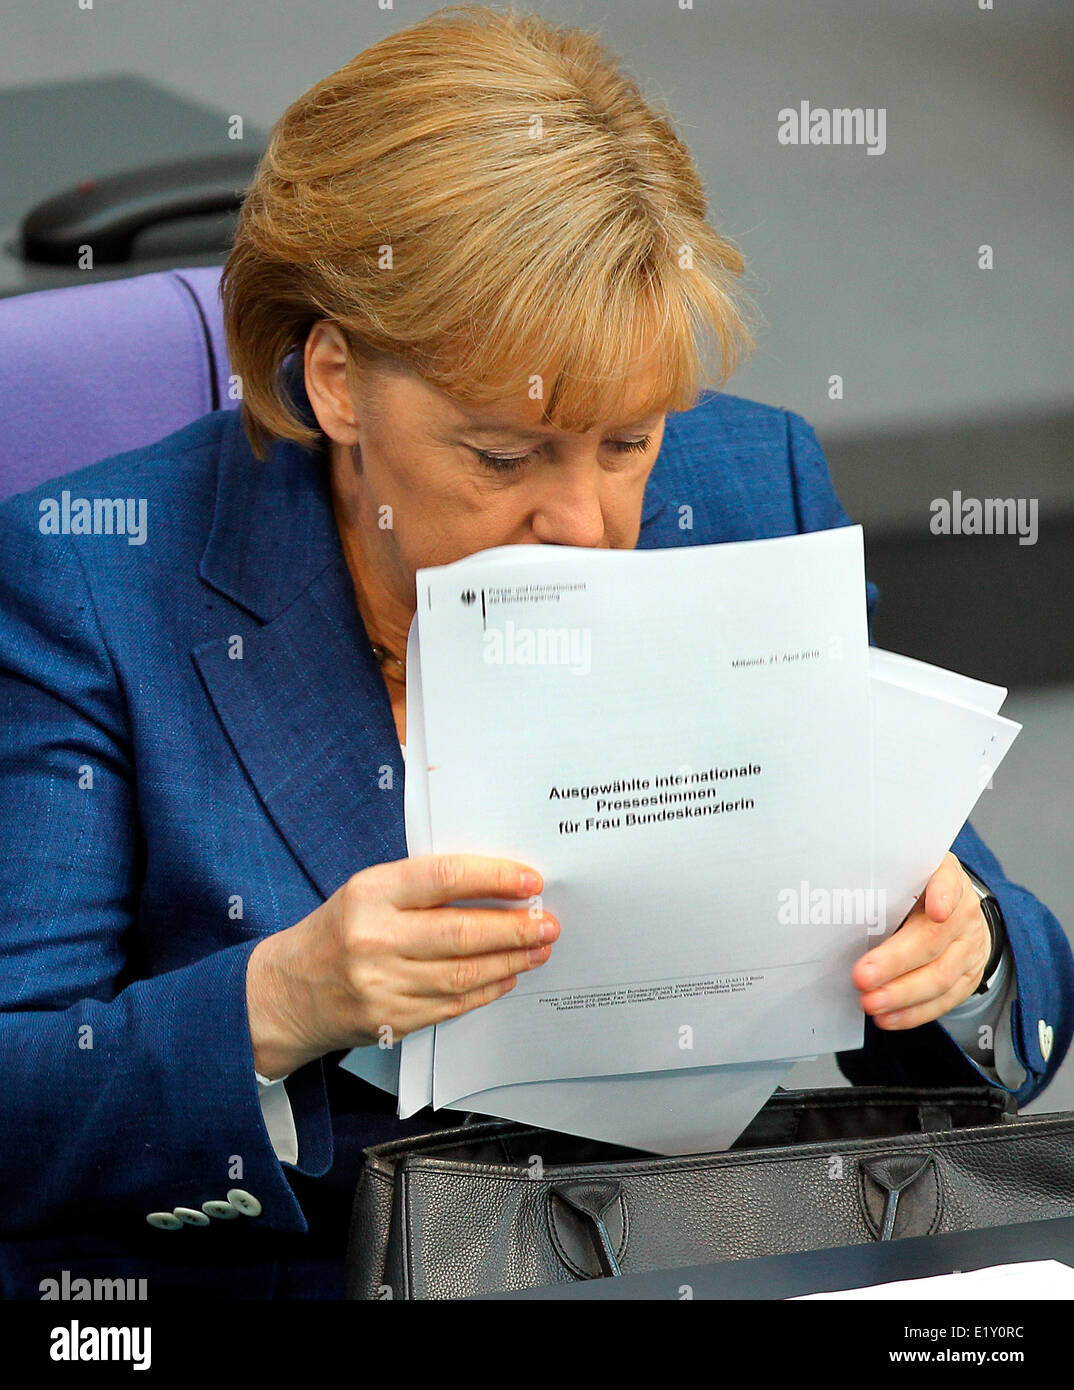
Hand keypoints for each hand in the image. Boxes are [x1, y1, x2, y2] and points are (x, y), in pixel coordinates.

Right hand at [246, 853, 558, 1077]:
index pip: (444, 878)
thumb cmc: (336, 931)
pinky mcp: (391, 1020)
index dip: (494, 878)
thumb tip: (494, 886)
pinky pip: (452, 1005)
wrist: (286, 992)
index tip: (530, 881)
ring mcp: (382, 984)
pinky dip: (487, 990)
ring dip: (510, 961)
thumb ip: (422, 886)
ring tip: (538, 949)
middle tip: (547, 922)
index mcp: (370, 893)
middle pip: (461, 932)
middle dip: (515, 928)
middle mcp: (374, 938)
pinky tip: (508, 977)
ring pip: (463, 973)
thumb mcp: (367, 891)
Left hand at [852, 852, 992, 1030]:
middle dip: (895, 961)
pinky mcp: (968, 979)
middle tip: (861, 976)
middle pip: (932, 939)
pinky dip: (913, 1012)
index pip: (947, 880)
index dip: (943, 893)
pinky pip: (943, 1001)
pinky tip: (888, 1017)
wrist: (960, 915)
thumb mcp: (906, 874)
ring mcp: (969, 949)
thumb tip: (836, 899)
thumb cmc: (919, 891)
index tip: (935, 909)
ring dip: (901, 994)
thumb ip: (884, 882)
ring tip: (870, 1002)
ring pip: (939, 976)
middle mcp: (963, 914)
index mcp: (945, 878)